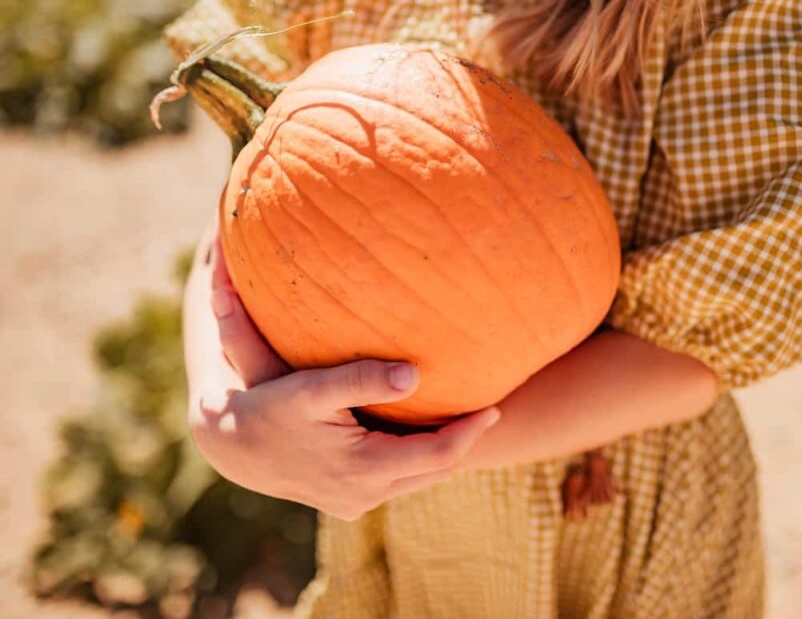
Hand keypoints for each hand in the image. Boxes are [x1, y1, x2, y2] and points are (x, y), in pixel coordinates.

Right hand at [183, 228, 499, 519]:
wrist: (229, 445)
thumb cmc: (269, 406)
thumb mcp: (311, 387)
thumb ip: (361, 378)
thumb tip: (415, 375)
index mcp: (364, 469)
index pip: (440, 455)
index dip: (471, 432)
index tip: (495, 406)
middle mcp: (365, 494)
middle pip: (436, 471)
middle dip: (465, 442)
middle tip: (488, 410)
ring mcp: (356, 503)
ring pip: (418, 479)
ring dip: (442, 452)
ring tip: (464, 420)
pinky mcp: (347, 503)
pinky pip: (399, 482)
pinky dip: (417, 460)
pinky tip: (422, 433)